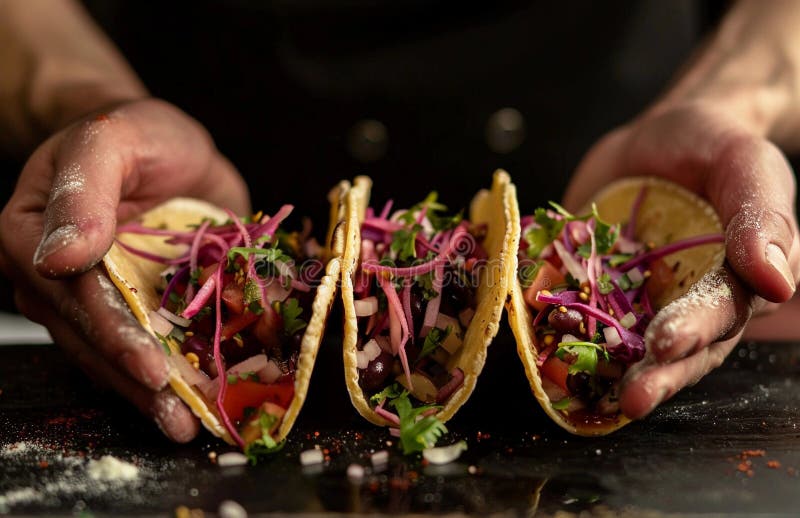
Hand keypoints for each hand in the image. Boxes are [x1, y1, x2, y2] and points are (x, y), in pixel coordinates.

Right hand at [0, 98, 249, 440]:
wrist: (162, 142)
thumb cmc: (134, 133)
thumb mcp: (112, 140)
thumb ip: (87, 190)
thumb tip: (59, 257)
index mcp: (30, 235)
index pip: (75, 298)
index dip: (115, 337)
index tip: (152, 370)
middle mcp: (52, 277)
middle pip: (93, 339)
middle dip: (138, 382)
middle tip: (180, 419)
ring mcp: (91, 297)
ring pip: (116, 354)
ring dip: (153, 394)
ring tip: (189, 424)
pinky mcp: (132, 303)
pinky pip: (147, 343)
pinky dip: (174, 372)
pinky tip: (200, 398)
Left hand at [563, 100, 799, 418]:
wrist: (659, 138)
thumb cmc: (713, 146)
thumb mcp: (743, 164)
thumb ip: (760, 216)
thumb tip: (778, 283)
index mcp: (738, 279)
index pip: (722, 312)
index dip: (696, 329)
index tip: (667, 342)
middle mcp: (690, 301)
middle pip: (680, 349)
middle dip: (658, 375)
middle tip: (633, 398)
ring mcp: (641, 300)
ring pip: (633, 347)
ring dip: (615, 373)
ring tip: (595, 398)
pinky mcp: (599, 291)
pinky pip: (583, 318)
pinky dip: (565, 338)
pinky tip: (546, 356)